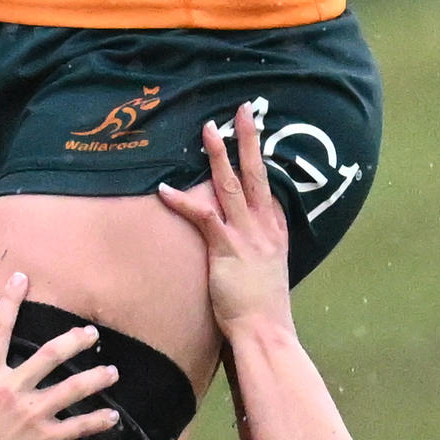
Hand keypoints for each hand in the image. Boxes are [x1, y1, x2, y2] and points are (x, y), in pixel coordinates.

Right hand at [0, 274, 118, 439]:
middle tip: (90, 335)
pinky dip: (99, 421)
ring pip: (73, 387)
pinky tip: (113, 418)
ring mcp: (32, 413)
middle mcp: (10, 389)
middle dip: (75, 341)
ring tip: (111, 372)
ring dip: (96, 378)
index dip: (9, 301)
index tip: (21, 278)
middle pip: (50, 355)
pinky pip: (80, 426)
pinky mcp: (48, 439)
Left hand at [154, 108, 300, 346]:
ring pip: (230, 185)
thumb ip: (258, 253)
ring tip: (207, 129)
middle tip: (244, 109)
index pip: (268, 187)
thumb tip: (246, 248)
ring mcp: (246, 235)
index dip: (261, 158)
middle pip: (256, 173)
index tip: (255, 133)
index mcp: (275, 231)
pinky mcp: (226, 248)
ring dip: (218, 155)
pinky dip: (182, 201)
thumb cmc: (262, 308)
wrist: (264, 330)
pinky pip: (202, 216)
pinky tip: (164, 189)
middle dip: (249, 139)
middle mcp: (264, 227)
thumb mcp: (267, 273)